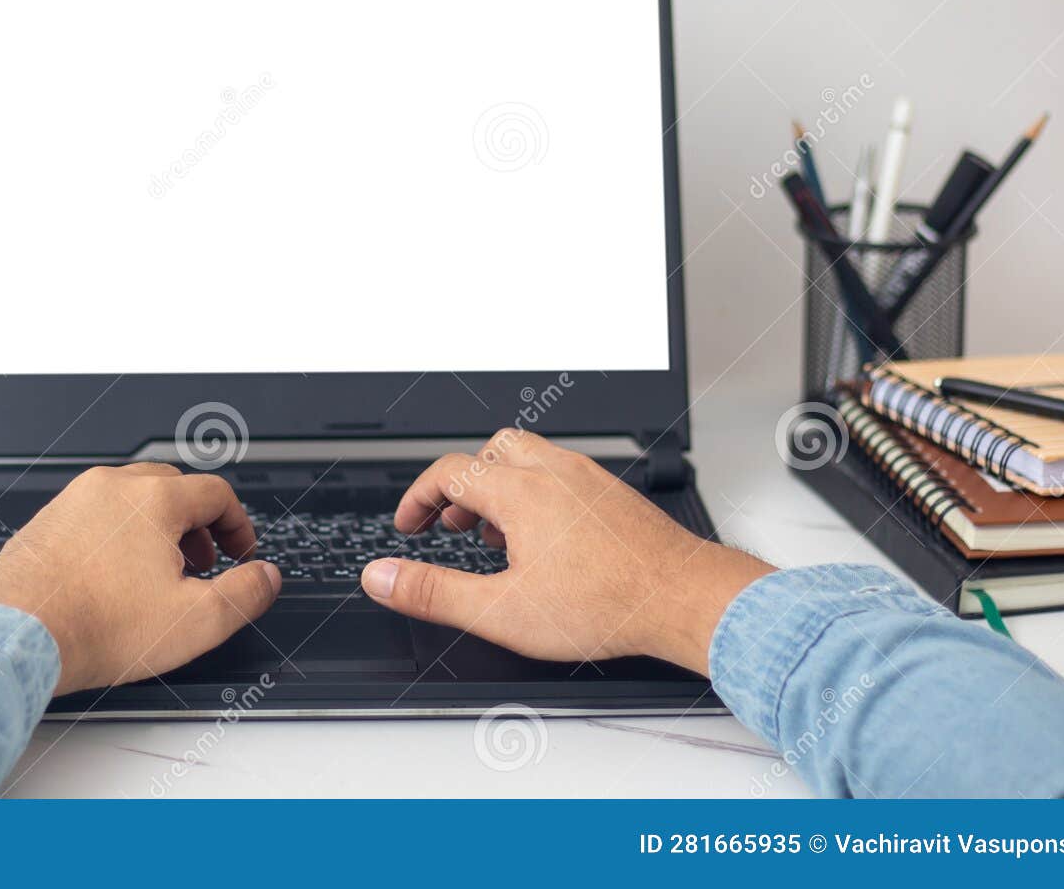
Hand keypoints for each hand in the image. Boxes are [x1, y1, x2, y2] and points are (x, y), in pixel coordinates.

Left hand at [0, 464, 280, 694]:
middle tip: (202, 562)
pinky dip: (114, 537)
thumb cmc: (95, 627)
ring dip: (155, 528)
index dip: (238, 525)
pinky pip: (92, 517)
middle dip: (196, 523)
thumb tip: (266, 578)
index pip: (215, 493)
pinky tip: (112, 579)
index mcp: (153, 500)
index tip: (239, 553)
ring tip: (157, 573)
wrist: (19, 638)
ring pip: (129, 499)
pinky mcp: (45, 524)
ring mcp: (72, 502)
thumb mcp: (196, 621)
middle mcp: (110, 488)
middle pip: (173, 486)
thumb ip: (244, 594)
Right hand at [359, 430, 772, 674]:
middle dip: (463, 484)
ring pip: (530, 456)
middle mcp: (555, 473)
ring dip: (501, 485)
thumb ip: (433, 592)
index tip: (409, 525)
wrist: (682, 599)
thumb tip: (381, 578)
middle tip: (453, 524)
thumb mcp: (501, 611)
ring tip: (497, 535)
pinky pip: (563, 473)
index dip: (418, 497)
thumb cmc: (606, 606)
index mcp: (520, 493)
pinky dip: (538, 493)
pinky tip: (547, 541)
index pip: (449, 472)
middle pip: (491, 451)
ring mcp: (589, 479)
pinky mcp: (614, 494)